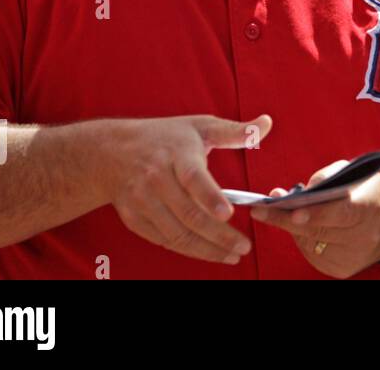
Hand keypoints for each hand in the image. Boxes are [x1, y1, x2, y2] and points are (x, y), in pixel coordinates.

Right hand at [95, 114, 271, 264]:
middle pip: (188, 214)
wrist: (111, 152)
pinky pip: (164, 240)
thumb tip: (268, 123)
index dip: (210, 197)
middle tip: (244, 247)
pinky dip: (187, 250)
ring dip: (206, 249)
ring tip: (232, 255)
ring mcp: (142, 201)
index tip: (228, 213)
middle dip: (218, 235)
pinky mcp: (134, 218)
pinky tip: (209, 253)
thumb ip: (236, 130)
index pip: (193, 177)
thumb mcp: (200, 126)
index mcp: (176, 154)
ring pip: (176, 233)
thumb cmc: (166, 137)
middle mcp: (156, 179)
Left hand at [249, 165, 379, 278]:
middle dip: (286, 219)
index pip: (341, 212)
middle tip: (261, 210)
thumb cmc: (371, 194)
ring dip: (293, 228)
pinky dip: (304, 240)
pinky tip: (306, 229)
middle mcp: (363, 236)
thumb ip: (327, 177)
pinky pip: (313, 255)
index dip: (317, 213)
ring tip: (284, 212)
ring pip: (310, 244)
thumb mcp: (356, 174)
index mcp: (369, 207)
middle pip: (318, 230)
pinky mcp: (344, 270)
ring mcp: (353, 257)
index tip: (293, 212)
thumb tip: (296, 192)